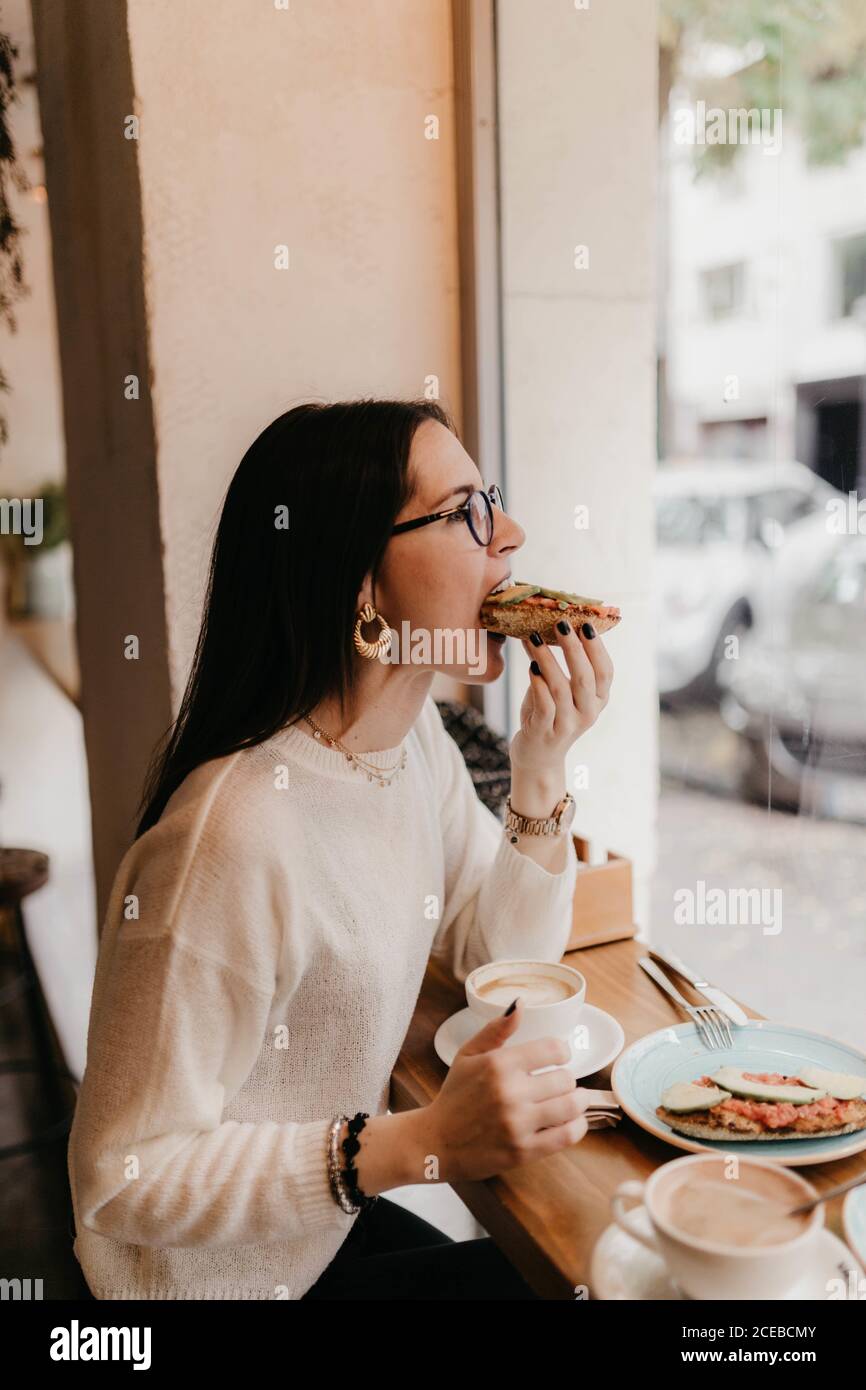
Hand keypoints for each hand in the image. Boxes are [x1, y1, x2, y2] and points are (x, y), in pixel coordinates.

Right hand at [415, 1000, 589, 1183]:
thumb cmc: (455, 1095)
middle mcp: (510, 1092)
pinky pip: (566, 1136)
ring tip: (573, 1099)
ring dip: (578, 1101)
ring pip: (571, 1106)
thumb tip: (521, 1004)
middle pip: (566, 1079)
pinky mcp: (523, 1151)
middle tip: (560, 1083)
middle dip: (567, 1079)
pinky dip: (577, 1126)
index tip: (559, 1057)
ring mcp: (517, 1124)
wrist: (436, 1143)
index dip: (562, 1051)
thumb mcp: (468, 1054)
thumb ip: (496, 1029)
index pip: (553, 1049)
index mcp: (498, 1064)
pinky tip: (572, 1121)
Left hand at [510, 620, 613, 774]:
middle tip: (560, 624)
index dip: (596, 647)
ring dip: (547, 659)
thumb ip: (563, 665)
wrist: (538, 756)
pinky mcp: (546, 733)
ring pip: (561, 688)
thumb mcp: (564, 689)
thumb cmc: (550, 714)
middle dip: (573, 647)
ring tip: (533, 638)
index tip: (584, 623)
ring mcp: (568, 725)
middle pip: (585, 677)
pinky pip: (544, 705)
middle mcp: (588, 713)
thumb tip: (553, 624)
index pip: (605, 671)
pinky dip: (537, 683)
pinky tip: (530, 666)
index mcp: (598, 699)